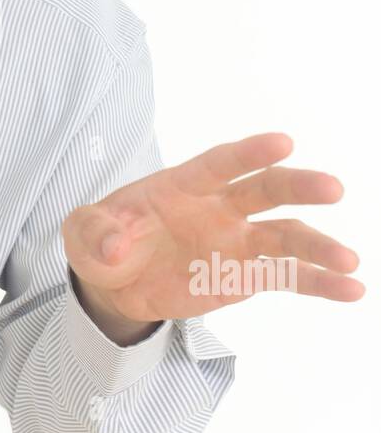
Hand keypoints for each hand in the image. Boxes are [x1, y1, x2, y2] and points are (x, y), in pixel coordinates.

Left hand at [62, 133, 363, 322]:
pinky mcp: (245, 274)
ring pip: (285, 237)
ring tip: (349, 260)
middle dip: (298, 187)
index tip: (284, 143)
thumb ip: (96, 232)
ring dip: (318, 246)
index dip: (250, 152)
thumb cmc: (102, 241)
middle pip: (265, 190)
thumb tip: (114, 246)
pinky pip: (287, 276)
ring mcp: (236, 240)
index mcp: (182, 185)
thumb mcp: (83, 232)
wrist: (115, 281)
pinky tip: (350, 288)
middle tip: (332, 188)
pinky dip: (319, 282)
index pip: (220, 163)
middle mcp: (218, 207)